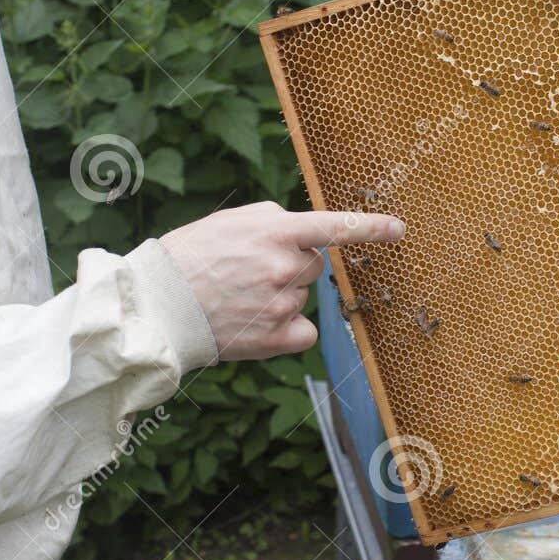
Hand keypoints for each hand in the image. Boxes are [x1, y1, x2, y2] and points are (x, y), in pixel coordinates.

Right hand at [160, 202, 404, 361]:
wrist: (159, 304)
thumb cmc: (190, 256)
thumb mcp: (231, 220)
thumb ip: (273, 221)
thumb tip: (305, 235)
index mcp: (274, 231)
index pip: (333, 227)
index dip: (369, 229)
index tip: (399, 230)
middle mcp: (284, 267)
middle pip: (314, 267)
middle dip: (291, 267)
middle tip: (250, 271)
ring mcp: (281, 304)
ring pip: (303, 297)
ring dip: (282, 296)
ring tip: (240, 297)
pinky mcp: (275, 339)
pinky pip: (305, 332)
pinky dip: (288, 330)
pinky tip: (256, 324)